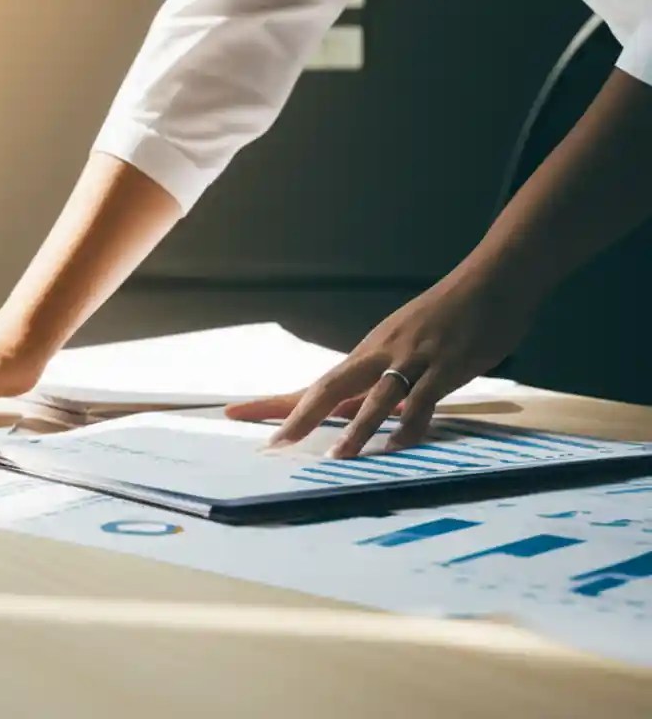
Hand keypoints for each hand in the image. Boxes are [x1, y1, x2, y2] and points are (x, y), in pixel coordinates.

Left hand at [225, 277, 538, 457]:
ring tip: (338, 456)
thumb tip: (361, 409)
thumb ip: (386, 376)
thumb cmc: (453, 313)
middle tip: (276, 442)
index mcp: (370, 350)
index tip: (238, 414)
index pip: (317, 382)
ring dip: (357, 428)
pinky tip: (399, 444)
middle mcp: (383, 353)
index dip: (279, 402)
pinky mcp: (448, 364)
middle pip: (332, 386)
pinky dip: (411, 424)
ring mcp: (415, 358)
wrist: (495, 276)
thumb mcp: (409, 341)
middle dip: (300, 415)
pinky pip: (425, 399)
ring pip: (377, 396)